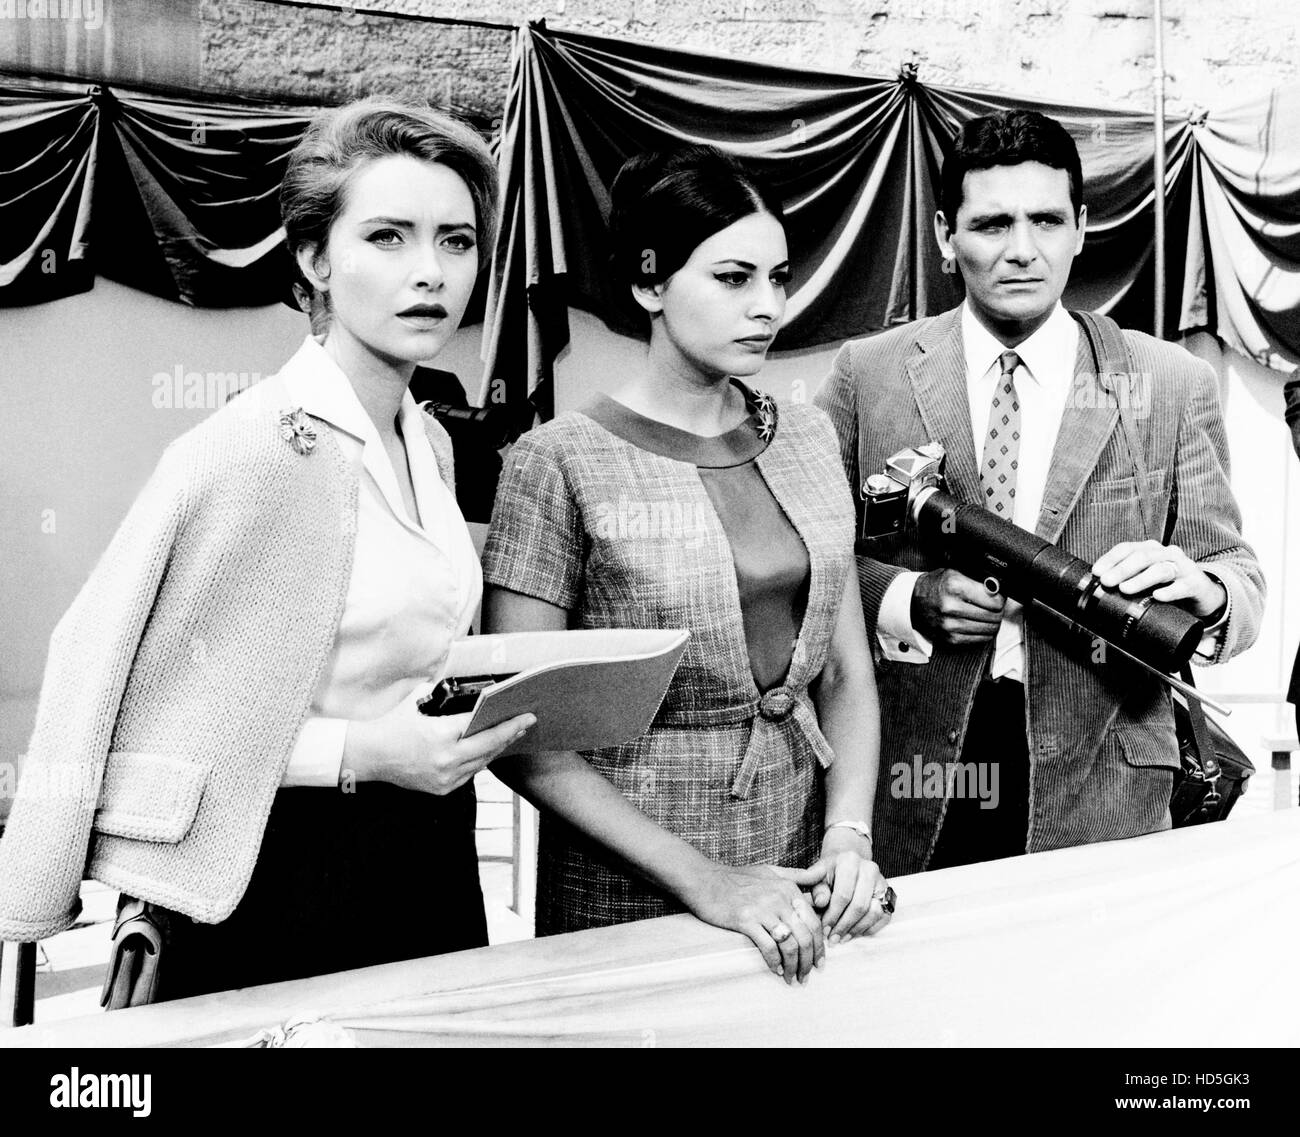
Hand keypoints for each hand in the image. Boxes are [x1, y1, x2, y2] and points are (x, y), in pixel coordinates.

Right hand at [345, 686, 535, 795]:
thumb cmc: (393, 724)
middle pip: (489, 747)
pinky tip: (488, 749)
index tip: (526, 716)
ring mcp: (445, 778)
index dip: (507, 722)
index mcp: (441, 736)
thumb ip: (443, 694)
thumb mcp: (418, 700)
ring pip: (482, 763)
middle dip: (510, 734)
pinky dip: (480, 760)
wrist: (370, 756)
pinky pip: (470, 773)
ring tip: (510, 734)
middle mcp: (446, 760)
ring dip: (497, 748)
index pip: (483, 728)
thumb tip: (467, 690)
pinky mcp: (442, 789)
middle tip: (526, 723)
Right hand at [683, 862, 826, 984]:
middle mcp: (779, 898)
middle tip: (806, 976)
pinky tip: (776, 970)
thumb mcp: (772, 871)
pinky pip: (768, 947)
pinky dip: (775, 962)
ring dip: (794, 966)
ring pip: (789, 945)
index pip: (813, 922)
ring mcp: (763, 909)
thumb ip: (799, 874)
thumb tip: (824, 873)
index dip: (819, 946)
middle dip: (809, 961)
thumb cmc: (738, 878)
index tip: (818, 962)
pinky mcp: (746, 920)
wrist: (705, 880)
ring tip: (792, 978)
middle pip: (805, 936)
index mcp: (788, 888)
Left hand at [809, 828, 892, 941]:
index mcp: (849, 861)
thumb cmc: (830, 872)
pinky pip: (884, 916)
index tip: (825, 929)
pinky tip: (856, 933)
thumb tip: (820, 902)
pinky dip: (870, 928)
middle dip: (845, 926)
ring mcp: (882, 882)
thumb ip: (815, 887)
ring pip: (874, 912)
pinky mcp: (889, 894)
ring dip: (857, 929)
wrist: (847, 864)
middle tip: (833, 938)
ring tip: (843, 938)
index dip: (833, 915)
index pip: (843, 895)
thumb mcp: (818, 875)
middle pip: (859, 905)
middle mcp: (869, 869)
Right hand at [911, 568, 1004, 644]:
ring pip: (989, 629)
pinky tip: (979, 624)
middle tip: (994, 606)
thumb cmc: (936, 585)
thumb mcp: (954, 572)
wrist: (913, 601)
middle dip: (998, 611)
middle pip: (994, 616)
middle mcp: (951, 606)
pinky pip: (979, 640)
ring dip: (993, 623)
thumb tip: (1000, 587)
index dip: (1000, 598)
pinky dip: (984, 633)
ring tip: (988, 615)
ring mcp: (950, 625)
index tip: (998, 596)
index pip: (994, 600)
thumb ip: (977, 579)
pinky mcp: (950, 638)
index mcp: (954, 586)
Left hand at [1092, 540, 1227, 619]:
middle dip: (1122, 569)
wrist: (1203, 592)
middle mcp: (1167, 554)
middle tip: (1107, 582)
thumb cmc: (1168, 583)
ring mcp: (1183, 567)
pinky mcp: (1196, 583)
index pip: (1128, 548)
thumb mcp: (1147, 578)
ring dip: (1141, 579)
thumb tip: (1099, 589)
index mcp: (1151, 550)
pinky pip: (1183, 586)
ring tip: (1125, 589)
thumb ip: (1127, 579)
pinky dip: (1170, 591)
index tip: (1097, 572)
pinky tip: (1159, 596)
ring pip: (1161, 569)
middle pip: (1142, 556)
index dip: (1111, 558)